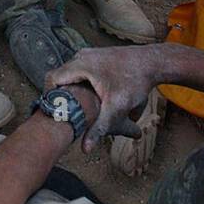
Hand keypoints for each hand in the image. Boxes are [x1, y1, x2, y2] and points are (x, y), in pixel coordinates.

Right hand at [45, 45, 163, 151]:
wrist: (153, 62)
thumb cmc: (135, 81)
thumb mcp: (116, 108)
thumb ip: (99, 128)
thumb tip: (85, 149)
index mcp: (81, 64)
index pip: (52, 79)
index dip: (50, 97)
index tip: (56, 113)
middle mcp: (82, 55)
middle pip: (60, 77)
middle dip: (62, 96)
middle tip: (66, 115)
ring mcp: (89, 54)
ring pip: (70, 75)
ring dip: (71, 91)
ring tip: (77, 109)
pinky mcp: (96, 57)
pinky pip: (79, 71)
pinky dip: (80, 85)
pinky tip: (89, 100)